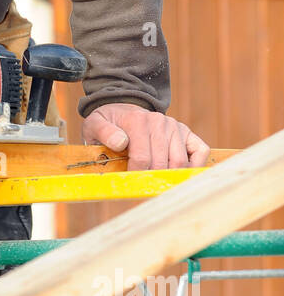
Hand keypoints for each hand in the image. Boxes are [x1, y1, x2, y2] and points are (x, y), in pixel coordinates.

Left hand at [82, 103, 210, 170]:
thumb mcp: (95, 124)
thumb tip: (121, 142)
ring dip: (170, 176)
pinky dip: (195, 166)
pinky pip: (200, 151)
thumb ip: (104, 132)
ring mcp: (174, 127)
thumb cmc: (109, 123)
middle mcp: (159, 122)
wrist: (123, 109)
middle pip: (162, 163)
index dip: (136, 175)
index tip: (130, 182)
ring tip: (157, 181)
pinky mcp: (186, 132)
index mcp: (137, 121)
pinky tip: (179, 173)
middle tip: (144, 186)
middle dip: (152, 178)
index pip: (142, 158)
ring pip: (180, 161)